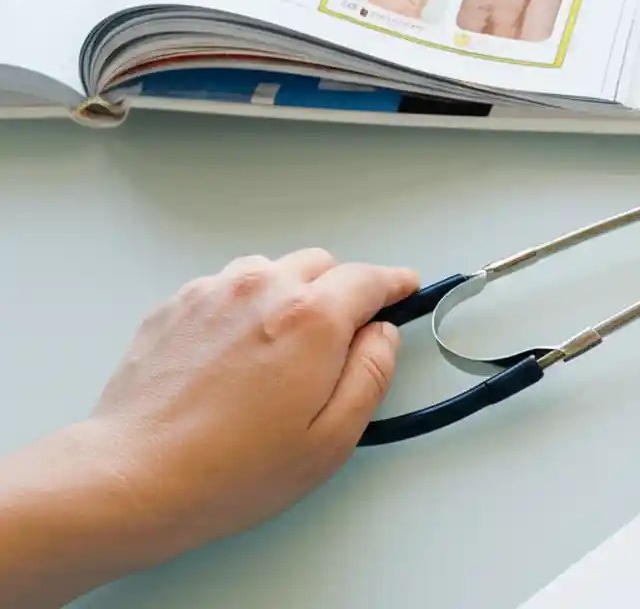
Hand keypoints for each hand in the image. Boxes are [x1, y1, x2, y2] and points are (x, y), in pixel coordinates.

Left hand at [86, 250, 418, 561]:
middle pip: (321, 265)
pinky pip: (227, 288)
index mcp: (311, 319)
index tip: (403, 288)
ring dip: (289, 295)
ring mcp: (212, 292)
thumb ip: (371, 374)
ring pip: (272, 270)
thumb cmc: (230, 469)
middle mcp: (262, 290)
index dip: (393, 284)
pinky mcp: (175, 306)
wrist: (134, 476)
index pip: (368, 279)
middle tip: (338, 341)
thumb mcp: (331, 438)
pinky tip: (236, 357)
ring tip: (280, 351)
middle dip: (340, 293)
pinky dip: (244, 307)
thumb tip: (382, 337)